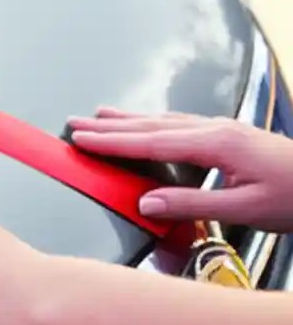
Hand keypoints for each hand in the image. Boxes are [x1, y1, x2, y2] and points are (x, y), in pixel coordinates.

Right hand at [69, 108, 292, 232]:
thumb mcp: (247, 209)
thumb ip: (194, 205)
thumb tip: (147, 204)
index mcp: (217, 145)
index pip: (152, 144)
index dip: (113, 143)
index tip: (81, 139)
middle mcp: (217, 130)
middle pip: (152, 126)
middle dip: (111, 125)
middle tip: (76, 122)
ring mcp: (225, 129)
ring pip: (165, 121)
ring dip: (130, 120)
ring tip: (101, 115)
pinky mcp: (232, 135)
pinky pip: (182, 123)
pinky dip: (155, 123)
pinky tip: (149, 124)